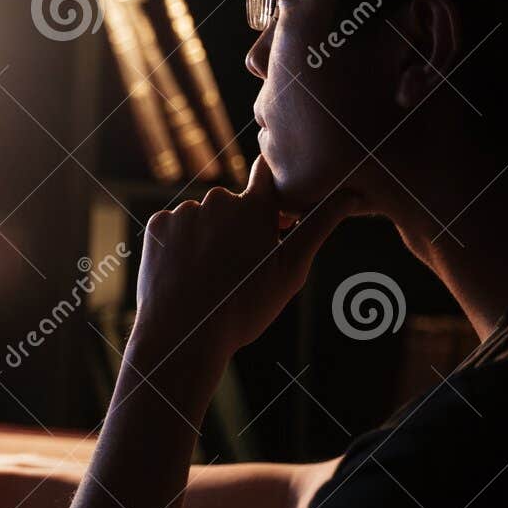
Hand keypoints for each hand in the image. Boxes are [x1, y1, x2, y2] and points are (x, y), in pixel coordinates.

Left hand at [129, 155, 356, 382]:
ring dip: (208, 236)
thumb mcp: (291, 270)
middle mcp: (217, 200)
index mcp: (254, 207)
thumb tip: (350, 193)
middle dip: (238, 225)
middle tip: (240, 267)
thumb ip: (319, 225)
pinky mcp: (157, 225)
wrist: (183, 334)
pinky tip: (186, 272)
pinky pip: (174, 227)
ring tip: (211, 275)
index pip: (266, 172)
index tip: (273, 205)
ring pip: (202, 217)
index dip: (271, 187)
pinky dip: (180, 244)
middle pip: (232, 204)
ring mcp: (184, 211)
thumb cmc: (243, 307)